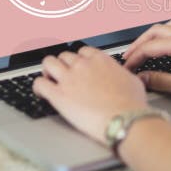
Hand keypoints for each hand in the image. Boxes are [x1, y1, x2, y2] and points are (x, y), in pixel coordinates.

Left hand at [33, 47, 147, 143]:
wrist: (124, 119)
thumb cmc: (131, 104)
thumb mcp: (133, 81)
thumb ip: (122, 74)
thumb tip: (122, 75)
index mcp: (100, 59)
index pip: (82, 51)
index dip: (79, 60)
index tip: (79, 67)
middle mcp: (82, 65)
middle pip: (64, 56)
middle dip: (64, 65)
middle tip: (64, 75)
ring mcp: (69, 78)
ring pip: (48, 63)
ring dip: (48, 70)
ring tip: (50, 80)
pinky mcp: (58, 95)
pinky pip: (39, 84)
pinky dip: (37, 87)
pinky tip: (41, 93)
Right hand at [122, 19, 170, 102]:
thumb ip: (161, 81)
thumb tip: (143, 78)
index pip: (149, 47)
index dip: (134, 58)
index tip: (127, 68)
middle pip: (154, 31)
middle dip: (139, 44)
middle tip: (129, 57)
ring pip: (167, 26)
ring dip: (152, 36)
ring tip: (143, 49)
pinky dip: (165, 34)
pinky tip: (165, 46)